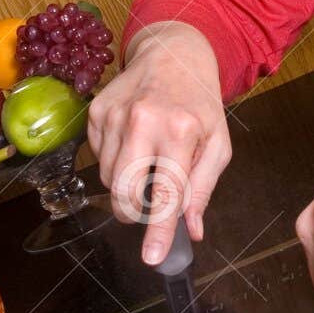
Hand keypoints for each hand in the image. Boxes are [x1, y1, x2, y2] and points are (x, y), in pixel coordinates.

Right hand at [87, 21, 231, 262]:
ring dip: (125, 184)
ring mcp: (115, 115)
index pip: (167, 192)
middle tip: (146, 208)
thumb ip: (203, 188)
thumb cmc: (200, 103)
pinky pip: (98, 156)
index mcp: (181, 130)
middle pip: (125, 190)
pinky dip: (114, 161)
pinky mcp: (96, 111)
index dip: (159, 230)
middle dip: (133, 212)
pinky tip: (132, 142)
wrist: (172, 54)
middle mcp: (144, 121)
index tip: (153, 258)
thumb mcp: (217, 143)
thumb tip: (192, 230)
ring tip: (146, 161)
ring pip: (108, 178)